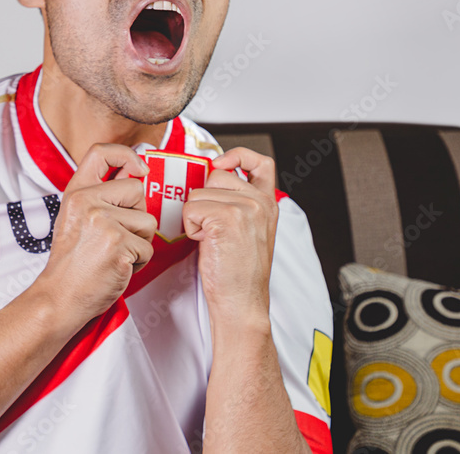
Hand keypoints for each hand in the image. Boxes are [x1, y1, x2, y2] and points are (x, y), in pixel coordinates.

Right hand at [35, 144, 157, 323]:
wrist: (60, 297)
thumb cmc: (72, 263)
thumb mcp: (77, 217)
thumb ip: (101, 195)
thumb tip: (137, 172)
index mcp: (76, 192)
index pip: (101, 152)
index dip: (126, 154)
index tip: (140, 167)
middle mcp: (87, 201)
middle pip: (137, 190)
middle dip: (136, 215)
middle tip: (114, 237)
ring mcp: (102, 222)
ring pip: (148, 221)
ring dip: (139, 242)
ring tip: (114, 254)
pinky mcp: (118, 244)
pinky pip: (148, 248)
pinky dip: (139, 262)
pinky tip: (117, 267)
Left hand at [182, 148, 278, 325]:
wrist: (241, 303)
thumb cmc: (238, 274)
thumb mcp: (249, 231)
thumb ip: (239, 203)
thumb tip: (211, 180)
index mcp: (268, 203)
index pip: (260, 161)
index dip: (238, 156)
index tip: (222, 163)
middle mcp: (260, 202)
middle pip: (215, 176)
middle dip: (205, 199)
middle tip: (214, 229)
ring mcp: (245, 208)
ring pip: (198, 193)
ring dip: (196, 217)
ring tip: (213, 240)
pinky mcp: (226, 218)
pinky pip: (191, 208)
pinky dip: (191, 228)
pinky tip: (207, 244)